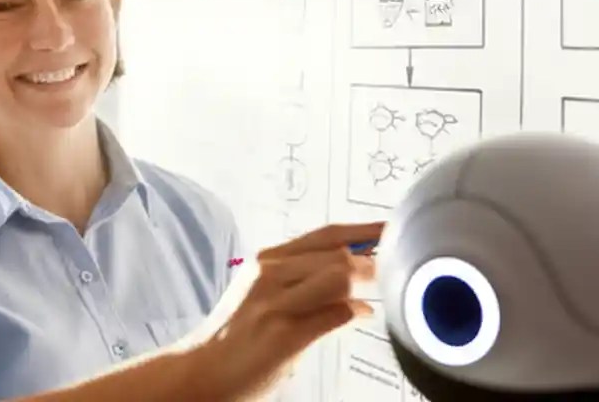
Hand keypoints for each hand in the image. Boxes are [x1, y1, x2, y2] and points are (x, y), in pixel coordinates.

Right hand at [185, 222, 383, 400]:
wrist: (205, 371)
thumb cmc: (240, 334)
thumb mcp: (267, 292)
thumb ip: (304, 278)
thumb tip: (356, 274)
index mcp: (269, 260)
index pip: (326, 234)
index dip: (364, 229)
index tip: (390, 227)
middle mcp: (271, 274)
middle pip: (337, 254)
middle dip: (373, 259)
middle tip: (393, 266)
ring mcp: (276, 304)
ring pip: (337, 279)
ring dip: (365, 284)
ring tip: (379, 290)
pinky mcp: (283, 335)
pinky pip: (333, 315)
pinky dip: (354, 313)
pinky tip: (361, 315)